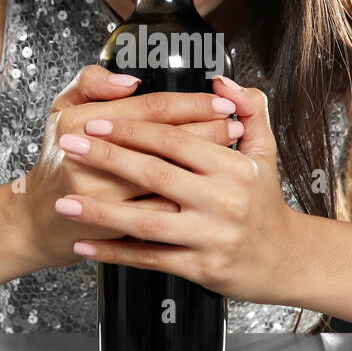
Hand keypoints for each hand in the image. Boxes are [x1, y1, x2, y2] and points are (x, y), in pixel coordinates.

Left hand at [51, 75, 300, 305]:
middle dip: (107, 159)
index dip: (133, 128)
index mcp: (232, 167)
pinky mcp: (201, 267)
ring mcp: (210, 236)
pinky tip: (85, 245)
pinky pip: (150, 258)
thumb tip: (222, 82)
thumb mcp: (265, 151)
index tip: (97, 121)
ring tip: (65, 202)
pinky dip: (115, 253)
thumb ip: (250, 109)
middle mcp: (221, 200)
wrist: (286, 260)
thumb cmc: (265, 202)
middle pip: (154, 174)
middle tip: (70, 147)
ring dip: (100, 212)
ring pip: (146, 221)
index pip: (174, 140)